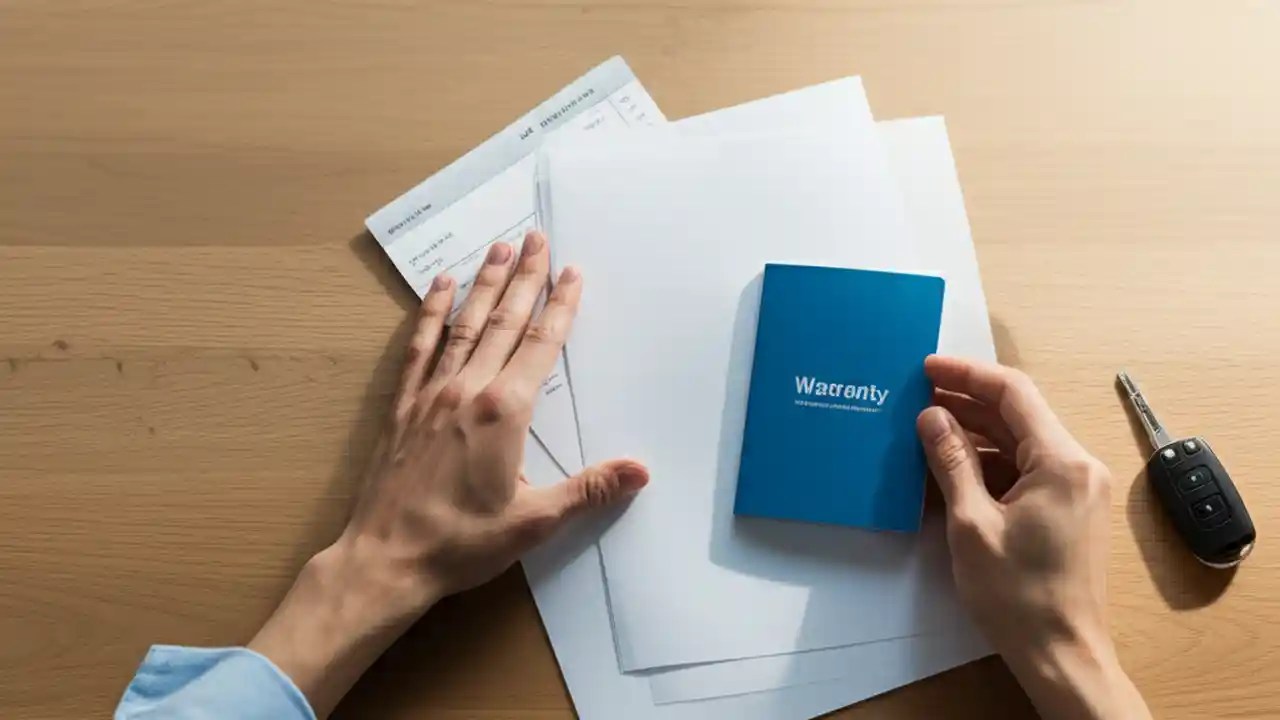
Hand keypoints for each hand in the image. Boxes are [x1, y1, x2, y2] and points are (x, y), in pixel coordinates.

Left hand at [249, 232, 648, 717]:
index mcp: (504, 412)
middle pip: (503, 320)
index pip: (540, 345)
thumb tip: (639, 470)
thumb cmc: (460, 543)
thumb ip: (588, 490)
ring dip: (484, 283)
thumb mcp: (534, 522)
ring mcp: (431, 394)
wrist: (386, 560)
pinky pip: (420, 347)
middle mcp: (467, 390)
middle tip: (537, 237)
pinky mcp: (403, 407)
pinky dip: (430, 312)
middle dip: (525, 277)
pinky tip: (438, 287)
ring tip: (499, 248)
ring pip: (463, 324)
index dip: (560, 306)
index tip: (573, 272)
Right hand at [917, 355, 1150, 719]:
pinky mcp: (1068, 510)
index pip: (1014, 393)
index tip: (927, 368)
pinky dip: (989, 465)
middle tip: (916, 398)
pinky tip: (951, 469)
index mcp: (1062, 463)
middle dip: (966, 403)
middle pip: (1018, 415)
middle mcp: (1078, 467)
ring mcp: (1077, 489)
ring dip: (974, 435)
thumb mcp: (971, 524)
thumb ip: (951, 462)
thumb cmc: (1020, 598)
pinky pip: (1025, 470)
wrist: (1062, 654)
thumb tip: (932, 418)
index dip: (967, 374)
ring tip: (925, 432)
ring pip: (1019, 443)